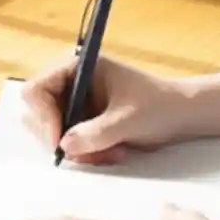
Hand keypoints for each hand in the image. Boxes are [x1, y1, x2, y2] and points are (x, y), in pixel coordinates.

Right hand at [22, 55, 183, 163]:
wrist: (182, 115)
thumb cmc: (159, 105)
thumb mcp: (128, 119)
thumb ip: (96, 132)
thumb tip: (64, 146)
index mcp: (77, 66)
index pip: (37, 90)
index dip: (43, 117)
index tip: (59, 142)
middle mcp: (70, 82)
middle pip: (38, 114)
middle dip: (62, 139)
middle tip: (88, 154)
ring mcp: (74, 103)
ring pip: (52, 133)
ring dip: (77, 150)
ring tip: (109, 154)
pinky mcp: (82, 122)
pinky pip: (68, 143)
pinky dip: (86, 154)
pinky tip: (111, 153)